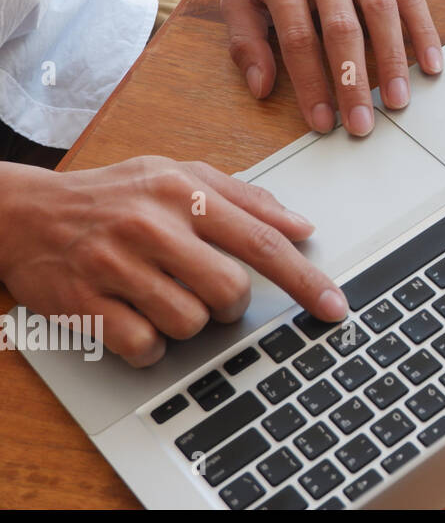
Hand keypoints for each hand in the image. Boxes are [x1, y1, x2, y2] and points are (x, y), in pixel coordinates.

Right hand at [0, 158, 347, 367]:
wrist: (26, 213)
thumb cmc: (115, 196)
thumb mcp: (180, 177)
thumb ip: (247, 200)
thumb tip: (303, 227)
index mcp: (185, 192)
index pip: (263, 242)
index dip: (306, 280)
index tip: (335, 307)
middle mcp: (152, 225)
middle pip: (230, 291)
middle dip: (231, 303)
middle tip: (208, 288)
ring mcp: (116, 264)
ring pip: (190, 322)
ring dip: (188, 321)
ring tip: (162, 294)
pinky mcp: (84, 302)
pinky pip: (144, 345)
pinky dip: (150, 344)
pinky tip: (135, 317)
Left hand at [220, 0, 442, 136]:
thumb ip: (244, 39)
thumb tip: (261, 88)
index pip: (297, 37)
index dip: (310, 83)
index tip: (323, 121)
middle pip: (342, 28)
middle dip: (353, 80)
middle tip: (362, 124)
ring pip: (381, 11)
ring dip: (392, 60)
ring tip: (398, 102)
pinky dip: (424, 32)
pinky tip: (431, 65)